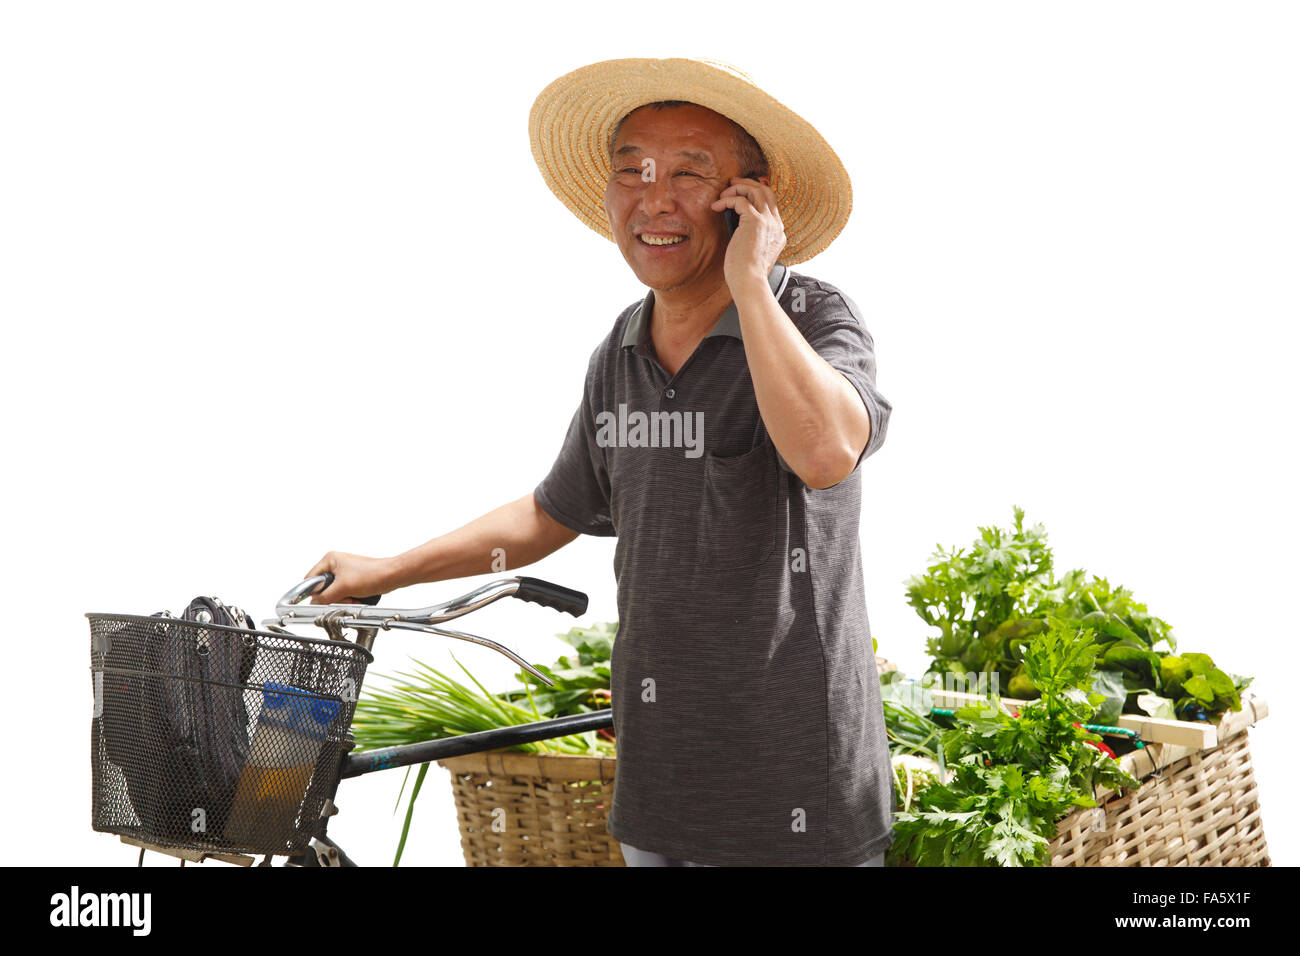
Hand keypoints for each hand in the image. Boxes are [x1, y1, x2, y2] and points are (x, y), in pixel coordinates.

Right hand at [304, 551, 395, 604]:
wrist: (391, 576)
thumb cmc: (373, 574)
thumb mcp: (343, 588)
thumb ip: (325, 596)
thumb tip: (313, 602)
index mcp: (330, 559)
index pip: (311, 579)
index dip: (313, 592)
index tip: (318, 601)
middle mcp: (336, 564)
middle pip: (323, 588)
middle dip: (334, 597)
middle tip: (344, 597)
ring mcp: (344, 573)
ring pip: (334, 593)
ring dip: (343, 599)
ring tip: (354, 598)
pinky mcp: (352, 581)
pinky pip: (344, 594)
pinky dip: (350, 599)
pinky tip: (358, 598)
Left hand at [712, 177, 786, 291]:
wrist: (749, 282)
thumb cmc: (746, 274)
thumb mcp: (752, 252)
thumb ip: (751, 237)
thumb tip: (737, 225)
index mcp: (778, 233)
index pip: (771, 204)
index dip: (757, 193)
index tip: (742, 192)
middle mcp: (776, 225)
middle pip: (766, 191)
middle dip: (748, 184)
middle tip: (732, 183)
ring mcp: (768, 222)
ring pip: (756, 190)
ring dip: (738, 188)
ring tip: (723, 194)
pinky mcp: (755, 221)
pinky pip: (740, 200)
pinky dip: (727, 200)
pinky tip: (717, 207)